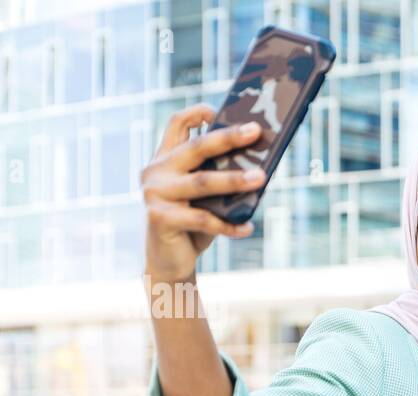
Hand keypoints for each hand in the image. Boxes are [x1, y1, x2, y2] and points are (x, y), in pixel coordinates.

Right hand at [141, 103, 266, 283]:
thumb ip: (217, 179)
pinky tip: (248, 228)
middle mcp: (156, 171)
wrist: (169, 262)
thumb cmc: (193, 226)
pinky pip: (203, 219)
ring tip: (261, 178)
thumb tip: (260, 167)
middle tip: (255, 131)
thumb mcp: (205, 198)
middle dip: (228, 138)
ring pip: (202, 182)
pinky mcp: (160, 218)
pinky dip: (229, 225)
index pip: (177, 124)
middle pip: (196, 147)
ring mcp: (155, 193)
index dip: (198, 113)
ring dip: (234, 180)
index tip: (222, 111)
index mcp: (165, 159)